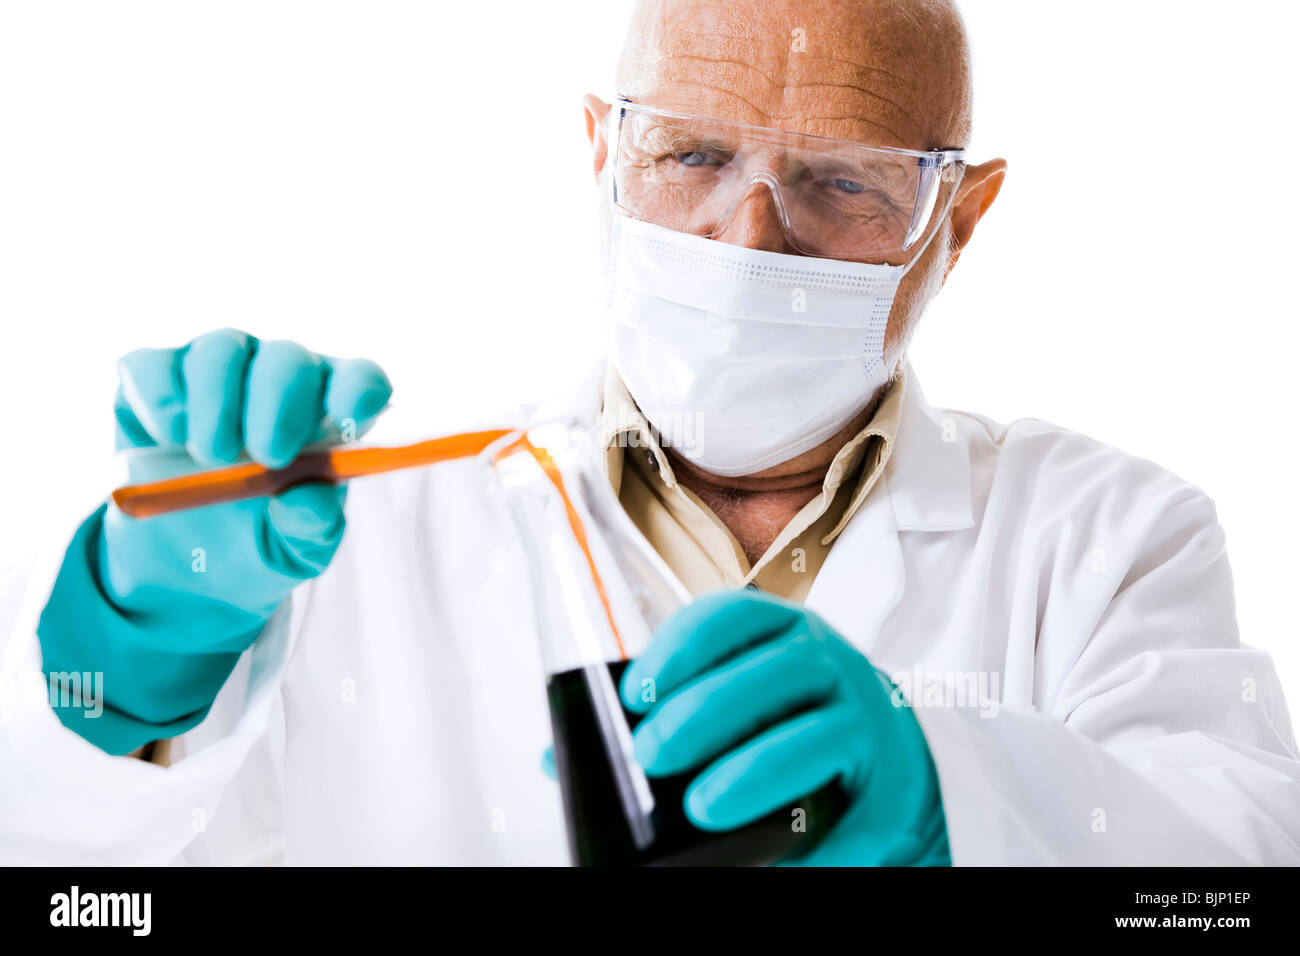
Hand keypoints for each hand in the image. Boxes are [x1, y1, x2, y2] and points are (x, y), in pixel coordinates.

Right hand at [38, 328, 391, 753]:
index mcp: (325, 426)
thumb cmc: (246, 557)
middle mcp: (277, 392)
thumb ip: (309, 530)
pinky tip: (159, 437)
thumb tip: (319, 498)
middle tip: (262, 451)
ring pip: (223, 349)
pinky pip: (152, 364)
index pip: (358, 381)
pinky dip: (157, 395)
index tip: (351, 415)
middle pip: (290, 357)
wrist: (171, 573)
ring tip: (209, 454)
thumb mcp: (285, 559)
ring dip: (217, 398)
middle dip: (277, 397)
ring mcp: (214, 384)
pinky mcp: (151, 385)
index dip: (359, 387)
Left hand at [618, 589, 950, 865]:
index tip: (634, 692)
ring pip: (818, 737)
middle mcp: (832, 667)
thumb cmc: (792, 729)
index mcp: (784, 636)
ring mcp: (871, 726)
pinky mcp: (898, 792)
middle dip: (704, 711)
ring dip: (756, 771)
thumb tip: (556, 761)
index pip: (734, 616)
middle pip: (774, 672)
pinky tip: (781, 870)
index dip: (681, 646)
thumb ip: (660, 722)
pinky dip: (822, 851)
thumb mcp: (737, 707)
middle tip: (650, 755)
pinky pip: (862, 821)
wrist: (892, 771)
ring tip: (703, 807)